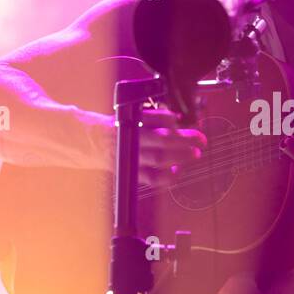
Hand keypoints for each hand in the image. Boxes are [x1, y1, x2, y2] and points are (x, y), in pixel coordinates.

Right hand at [84, 111, 205, 187]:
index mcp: (133, 121)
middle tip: (201, 140)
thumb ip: (155, 117)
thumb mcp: (133, 115)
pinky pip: (153, 178)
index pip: (159, 119)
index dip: (175, 120)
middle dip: (186, 140)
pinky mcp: (133, 172)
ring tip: (194, 154)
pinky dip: (168, 176)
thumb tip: (179, 120)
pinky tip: (176, 170)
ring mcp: (133, 157)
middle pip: (163, 139)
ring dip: (181, 156)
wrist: (93, 141)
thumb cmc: (118, 127)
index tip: (185, 121)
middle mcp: (133, 138)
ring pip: (160, 158)